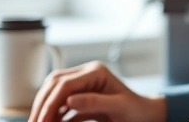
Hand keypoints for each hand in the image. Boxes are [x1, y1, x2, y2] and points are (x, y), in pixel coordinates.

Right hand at [28, 61, 166, 121]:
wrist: (147, 115)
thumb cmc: (137, 110)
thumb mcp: (119, 107)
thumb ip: (95, 102)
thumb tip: (70, 100)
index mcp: (96, 72)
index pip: (64, 84)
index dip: (50, 102)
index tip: (42, 120)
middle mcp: (88, 75)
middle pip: (55, 84)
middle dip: (42, 104)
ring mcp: (84, 85)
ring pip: (55, 93)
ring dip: (46, 109)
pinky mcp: (83, 98)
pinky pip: (63, 104)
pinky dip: (55, 115)